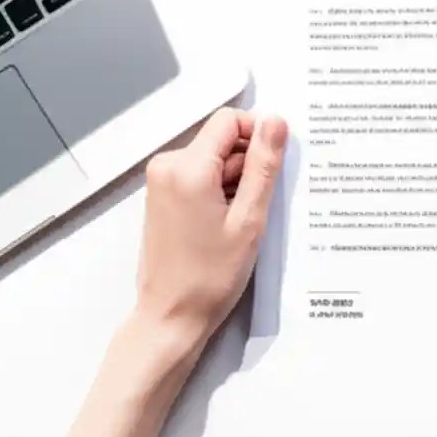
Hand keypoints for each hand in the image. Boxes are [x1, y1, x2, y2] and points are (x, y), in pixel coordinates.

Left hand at [135, 108, 288, 344]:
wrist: (171, 316)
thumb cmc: (210, 276)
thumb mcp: (249, 219)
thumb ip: (264, 166)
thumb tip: (276, 123)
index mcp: (187, 167)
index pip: (229, 120)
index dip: (258, 135)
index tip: (274, 166)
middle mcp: (167, 166)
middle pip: (221, 140)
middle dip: (247, 165)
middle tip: (255, 207)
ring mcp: (160, 181)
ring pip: (213, 159)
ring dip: (234, 182)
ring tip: (239, 221)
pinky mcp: (162, 196)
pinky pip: (199, 176)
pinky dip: (219, 192)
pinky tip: (225, 224)